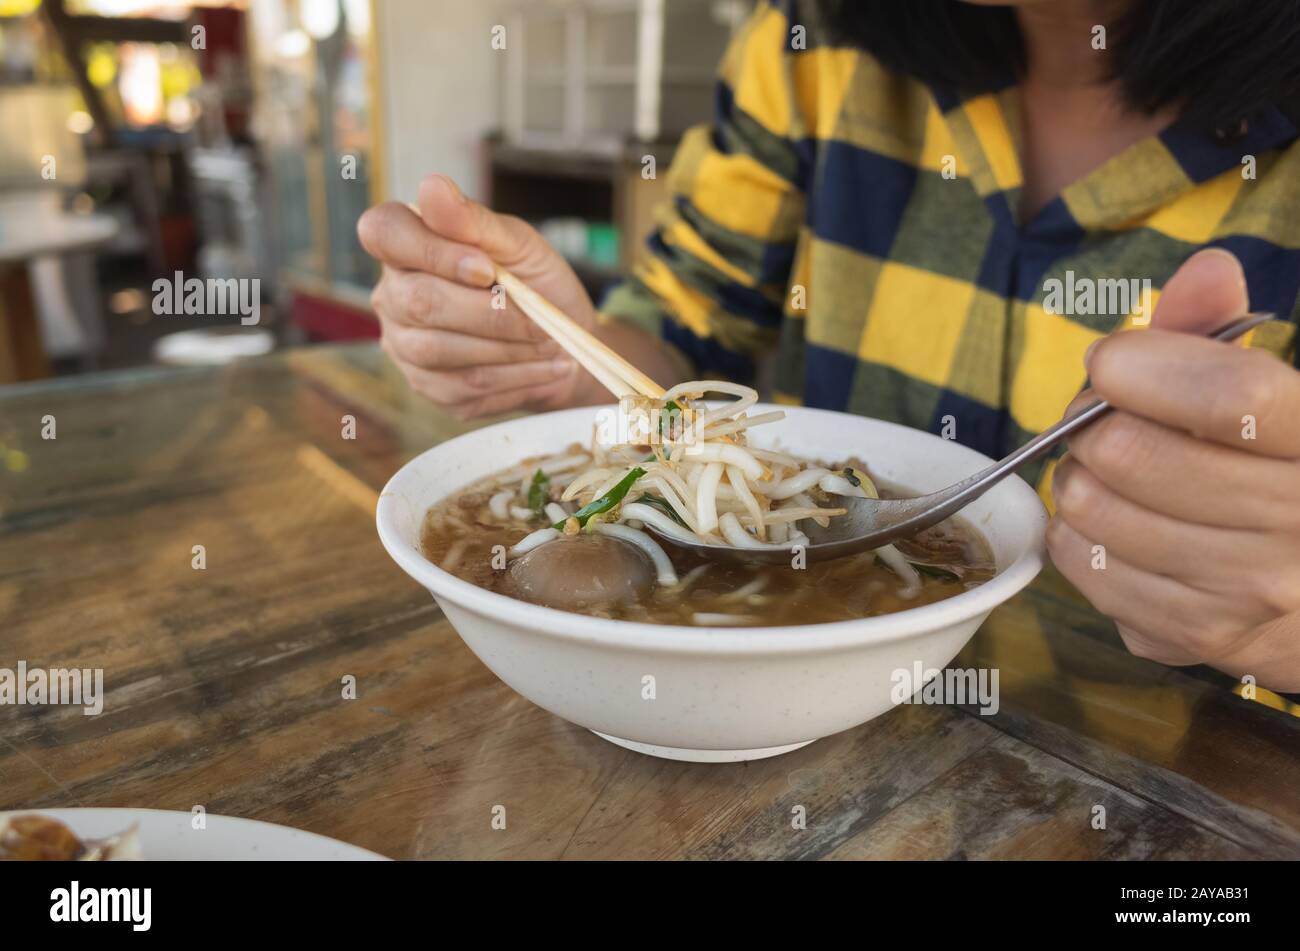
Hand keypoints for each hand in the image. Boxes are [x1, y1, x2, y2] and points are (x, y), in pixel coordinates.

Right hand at [357, 174, 605, 417]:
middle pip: (420, 303)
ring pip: (440, 351)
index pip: (383, 233)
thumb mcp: (517, 243)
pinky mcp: (429, 387)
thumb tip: (431, 185)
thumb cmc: (535, 281)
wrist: (563, 340)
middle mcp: (393, 296)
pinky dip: (514, 378)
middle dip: (490, 313)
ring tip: (550, 344)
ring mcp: (405, 346)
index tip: (486, 269)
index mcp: (407, 245)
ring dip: (507, 349)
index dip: (434, 252)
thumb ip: (474, 220)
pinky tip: (545, 369)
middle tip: (541, 319)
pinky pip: (462, 387)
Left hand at [1047, 249, 1299, 691]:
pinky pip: (1079, 563)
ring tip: (1113, 477)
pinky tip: (1116, 528)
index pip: (1235, 398)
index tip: (1112, 361)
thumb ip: (1225, 333)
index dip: (1150, 367)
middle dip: (1093, 424)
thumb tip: (1206, 269)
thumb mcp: (1273, 402)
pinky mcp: (1189, 636)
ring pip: (1091, 509)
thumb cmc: (1277, 477)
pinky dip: (1076, 535)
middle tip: (1104, 423)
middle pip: (1133, 454)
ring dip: (1080, 481)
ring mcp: (1245, 592)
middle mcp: (1297, 526)